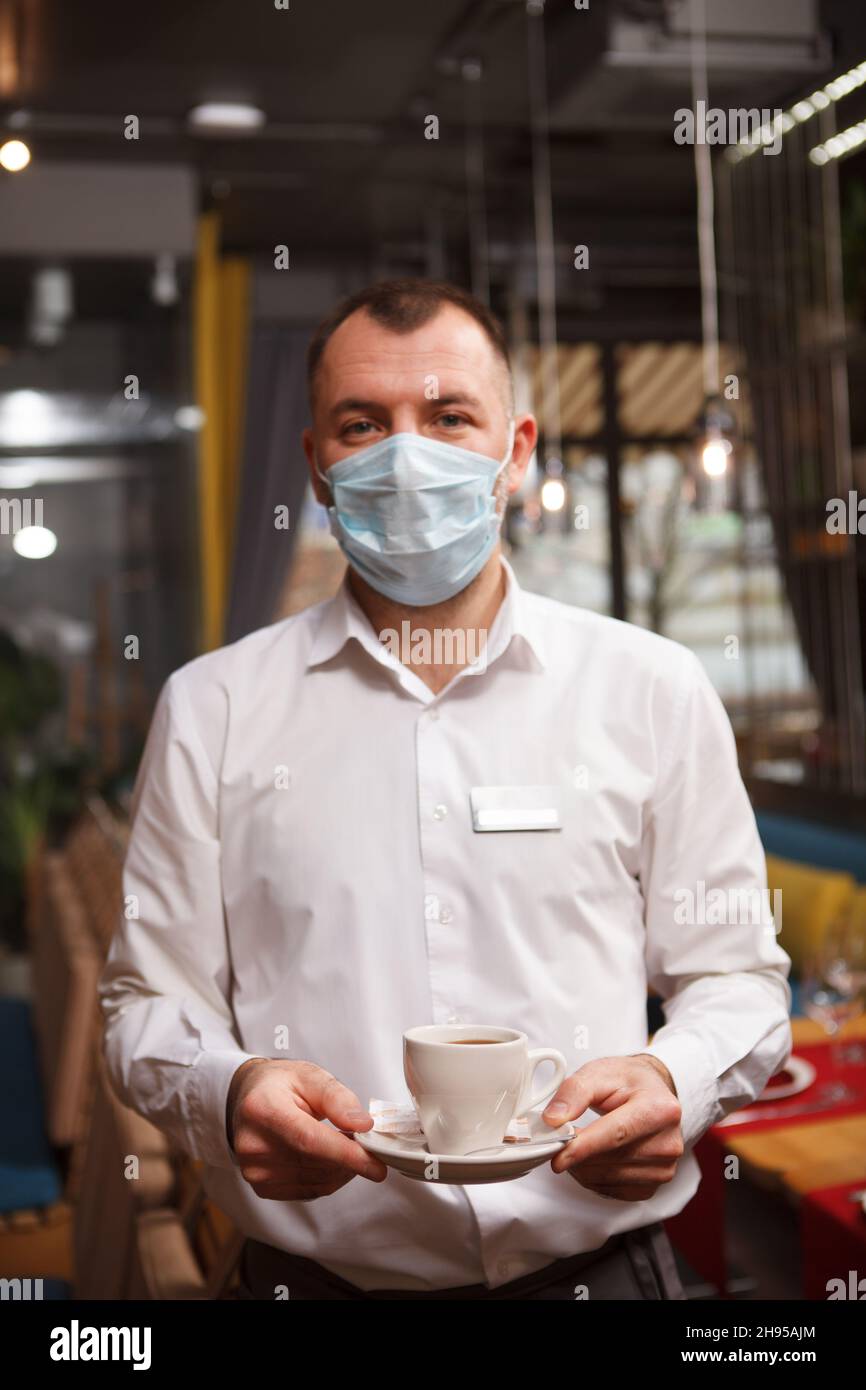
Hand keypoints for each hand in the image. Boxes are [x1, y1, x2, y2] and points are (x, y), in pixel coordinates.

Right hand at [227, 1058, 387, 1200]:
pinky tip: (328, 1157)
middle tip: (365, 1141)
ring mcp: (255, 1170)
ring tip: (343, 1144)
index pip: (308, 1140)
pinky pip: (309, 1191)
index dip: (345, 1154)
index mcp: (262, 1109)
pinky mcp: (262, 1187)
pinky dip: (328, 1178)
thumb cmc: (280, 1085)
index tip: (376, 1165)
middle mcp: (253, 1144)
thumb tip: (362, 1125)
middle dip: (351, 1157)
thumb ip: (337, 1098)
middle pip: (316, 1163)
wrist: (248, 1098)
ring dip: (342, 1168)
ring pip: (317, 1182)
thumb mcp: (310, 1075)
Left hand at [542, 1054, 682, 1200]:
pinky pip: (613, 1190)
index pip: (617, 1134)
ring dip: (582, 1167)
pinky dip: (593, 1178)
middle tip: (558, 1140)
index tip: (558, 1156)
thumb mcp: (600, 1072)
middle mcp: (668, 1142)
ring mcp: (664, 1167)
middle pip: (611, 1159)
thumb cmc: (628, 1082)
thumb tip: (553, 1119)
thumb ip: (574, 1092)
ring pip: (608, 1178)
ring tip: (577, 1144)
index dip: (584, 1147)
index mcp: (660, 1109)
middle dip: (577, 1154)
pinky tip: (591, 1159)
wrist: (651, 1093)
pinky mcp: (655, 1186)